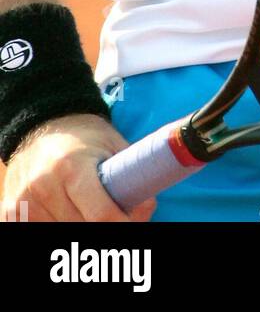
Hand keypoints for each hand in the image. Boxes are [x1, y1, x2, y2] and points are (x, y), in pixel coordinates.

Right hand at [1, 113, 155, 221]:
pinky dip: (59, 225)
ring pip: (62, 234)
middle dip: (106, 226)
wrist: (40, 125)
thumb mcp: (112, 144)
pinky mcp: (12, 211)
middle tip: (117, 215)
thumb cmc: (83, 137)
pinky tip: (69, 212)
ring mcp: (25, 202)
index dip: (125, 223)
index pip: (101, 215)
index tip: (135, 219)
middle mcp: (44, 186)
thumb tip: (146, 205)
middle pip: (82, 229)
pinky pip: (41, 231)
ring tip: (90, 209)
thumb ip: (131, 173)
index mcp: (72, 167)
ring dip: (81, 227)